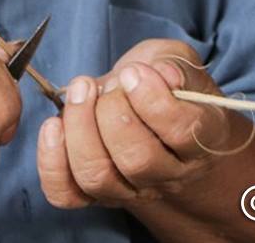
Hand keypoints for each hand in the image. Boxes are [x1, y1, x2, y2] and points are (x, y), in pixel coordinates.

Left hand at [37, 38, 237, 208]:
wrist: (155, 118)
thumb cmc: (166, 85)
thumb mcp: (177, 61)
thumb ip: (172, 62)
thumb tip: (163, 74)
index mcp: (202, 138)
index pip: (182, 132)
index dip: (152, 99)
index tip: (133, 73)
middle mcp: (169, 173)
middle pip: (137, 159)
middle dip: (112, 112)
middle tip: (105, 85)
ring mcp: (130, 188)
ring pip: (99, 177)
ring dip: (79, 129)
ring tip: (80, 92)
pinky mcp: (94, 193)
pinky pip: (66, 193)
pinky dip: (52, 161)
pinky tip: (54, 126)